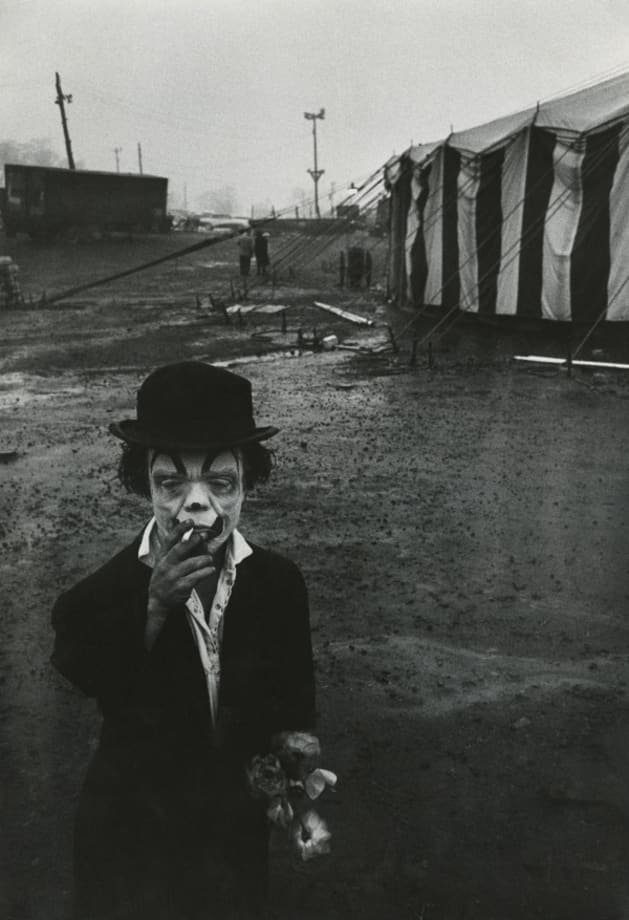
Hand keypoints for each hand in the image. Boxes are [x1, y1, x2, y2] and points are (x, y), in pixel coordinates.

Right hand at [145, 519, 215, 647]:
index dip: (180, 529)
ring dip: (204, 559)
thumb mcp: (166, 562)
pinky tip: (210, 569)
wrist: (158, 601)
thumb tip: (196, 536)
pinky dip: (206, 572)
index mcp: (162, 556)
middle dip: (193, 541)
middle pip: (180, 549)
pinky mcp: (180, 587)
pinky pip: (196, 577)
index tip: (190, 521)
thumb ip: (179, 550)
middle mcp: (165, 565)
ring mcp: (172, 576)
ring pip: (192, 563)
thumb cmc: (165, 577)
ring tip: (209, 558)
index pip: (170, 539)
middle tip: (204, 536)